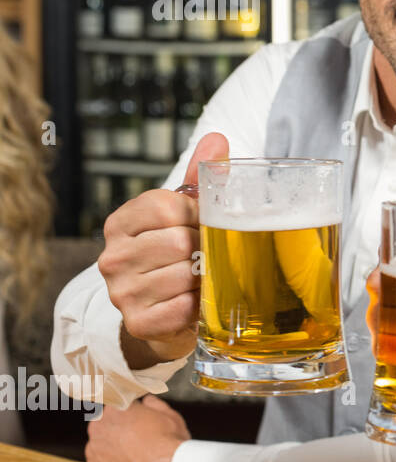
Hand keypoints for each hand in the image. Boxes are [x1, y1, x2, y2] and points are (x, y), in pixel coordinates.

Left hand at [85, 394, 190, 461]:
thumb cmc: (169, 442)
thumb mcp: (169, 415)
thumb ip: (153, 404)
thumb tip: (147, 401)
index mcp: (116, 409)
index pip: (117, 406)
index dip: (129, 414)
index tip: (137, 420)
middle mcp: (99, 427)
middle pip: (104, 426)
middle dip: (117, 431)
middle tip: (137, 440)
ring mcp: (94, 450)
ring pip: (100, 446)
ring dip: (111, 449)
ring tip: (133, 457)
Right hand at [99, 132, 228, 365]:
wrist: (167, 314)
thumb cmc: (179, 255)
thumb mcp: (186, 213)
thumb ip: (202, 177)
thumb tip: (217, 139)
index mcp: (121, 223)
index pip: (167, 206)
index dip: (198, 216)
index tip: (202, 225)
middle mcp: (112, 256)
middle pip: (178, 241)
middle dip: (204, 248)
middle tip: (207, 256)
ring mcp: (121, 292)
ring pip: (183, 274)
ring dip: (204, 278)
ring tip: (202, 279)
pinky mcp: (138, 322)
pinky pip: (183, 307)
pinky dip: (199, 305)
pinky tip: (196, 302)